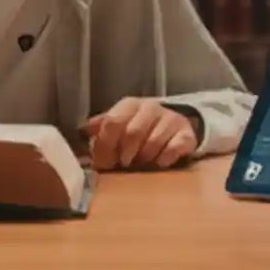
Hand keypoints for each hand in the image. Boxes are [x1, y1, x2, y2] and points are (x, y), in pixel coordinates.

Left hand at [84, 98, 199, 170]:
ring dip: (144, 159)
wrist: (174, 126)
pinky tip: (159, 163)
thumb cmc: (139, 126)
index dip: (106, 145)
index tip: (105, 161)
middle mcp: (150, 107)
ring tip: (141, 164)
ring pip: (152, 143)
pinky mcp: (186, 134)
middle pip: (132, 133)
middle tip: (124, 165)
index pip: (112, 122)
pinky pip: (173, 150)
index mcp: (129, 104)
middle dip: (125, 154)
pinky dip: (163, 160)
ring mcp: (170, 119)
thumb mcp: (119, 123)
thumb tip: (83, 130)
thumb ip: (101, 127)